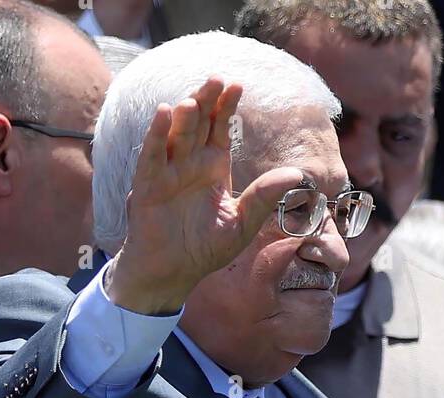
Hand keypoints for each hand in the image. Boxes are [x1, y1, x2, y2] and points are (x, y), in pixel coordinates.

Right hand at [106, 77, 303, 313]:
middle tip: (216, 78)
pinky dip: (156, 135)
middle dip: (206, 100)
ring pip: (176, 135)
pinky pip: (152, 156)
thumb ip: (264, 197)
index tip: (238, 86)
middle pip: (198, 123)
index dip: (227, 107)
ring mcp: (167, 172)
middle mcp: (189, 163)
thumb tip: (297, 174)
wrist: (173, 274)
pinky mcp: (147, 186)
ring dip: (183, 116)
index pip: (220, 128)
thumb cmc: (205, 250)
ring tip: (193, 99)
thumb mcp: (242, 224)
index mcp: (212, 167)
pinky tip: (163, 114)